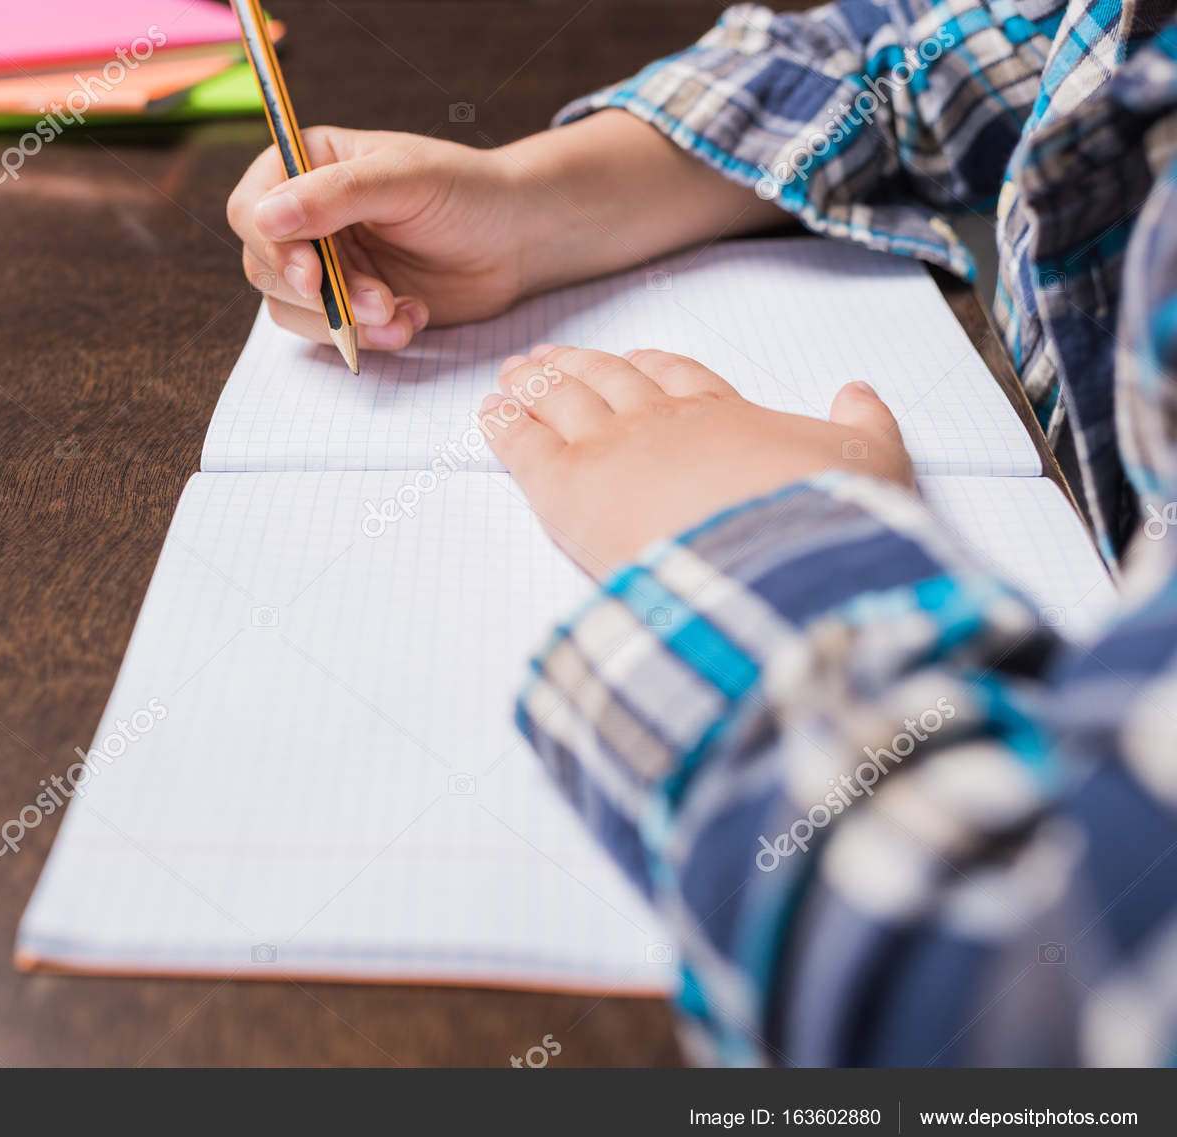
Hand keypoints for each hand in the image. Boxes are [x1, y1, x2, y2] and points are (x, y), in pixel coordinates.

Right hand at [226, 126, 528, 350]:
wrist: (514, 240)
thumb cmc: (464, 192)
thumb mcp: (404, 179)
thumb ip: (336, 195)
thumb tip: (266, 217)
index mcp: (307, 166)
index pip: (252, 209)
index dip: (271, 248)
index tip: (310, 276)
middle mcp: (305, 216)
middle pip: (264, 268)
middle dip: (322, 295)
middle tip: (380, 300)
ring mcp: (324, 264)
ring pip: (291, 310)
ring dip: (346, 322)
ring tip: (402, 311)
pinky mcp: (348, 305)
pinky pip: (330, 334)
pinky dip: (369, 337)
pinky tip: (412, 317)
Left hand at [481, 346, 914, 577]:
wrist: (781, 557)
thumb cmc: (825, 517)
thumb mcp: (870, 464)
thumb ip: (864, 425)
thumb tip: (858, 391)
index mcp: (724, 415)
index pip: (677, 378)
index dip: (652, 368)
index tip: (635, 361)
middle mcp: (661, 421)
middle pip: (609, 380)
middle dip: (579, 366)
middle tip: (551, 358)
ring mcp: (611, 448)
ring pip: (562, 400)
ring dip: (536, 384)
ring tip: (514, 375)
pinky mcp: (567, 488)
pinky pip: (524, 445)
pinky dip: (504, 425)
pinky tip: (489, 414)